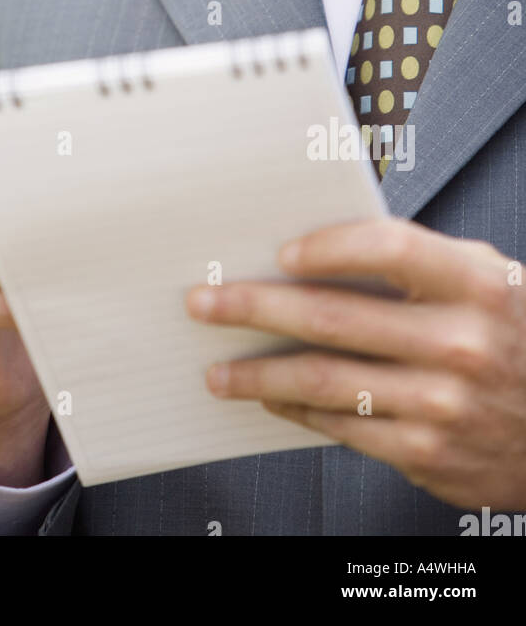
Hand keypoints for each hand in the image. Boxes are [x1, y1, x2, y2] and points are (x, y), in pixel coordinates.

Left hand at [186, 218, 525, 508]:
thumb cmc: (519, 338)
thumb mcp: (490, 282)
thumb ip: (421, 262)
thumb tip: (321, 247)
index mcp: (476, 286)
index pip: (390, 248)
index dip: (329, 247)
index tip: (280, 251)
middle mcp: (459, 344)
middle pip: (334, 318)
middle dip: (254, 308)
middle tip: (206, 304)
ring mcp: (442, 404)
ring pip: (326, 383)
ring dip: (259, 376)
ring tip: (219, 370)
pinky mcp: (428, 453)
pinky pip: (344, 427)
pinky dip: (298, 411)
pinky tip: (273, 399)